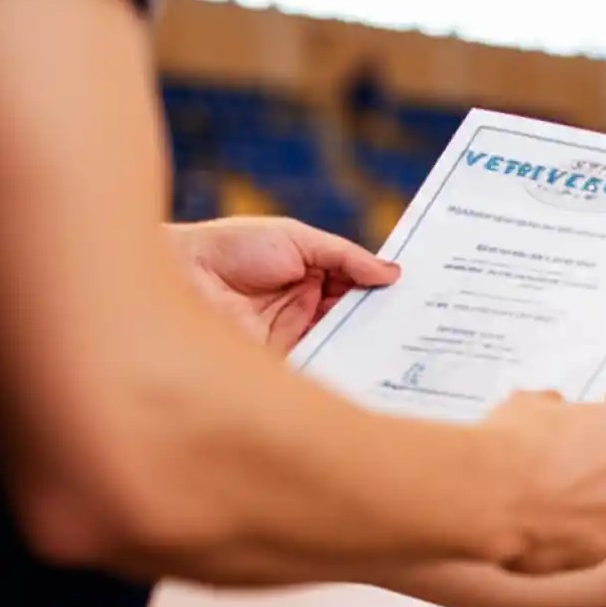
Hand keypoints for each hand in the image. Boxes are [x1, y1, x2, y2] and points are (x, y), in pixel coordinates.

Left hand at [168, 217, 400, 351]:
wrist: (181, 276)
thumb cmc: (233, 247)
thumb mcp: (297, 239)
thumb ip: (345, 257)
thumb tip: (393, 272)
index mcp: (312, 273)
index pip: (359, 286)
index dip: (385, 291)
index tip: (421, 298)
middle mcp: (307, 307)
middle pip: (356, 317)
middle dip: (386, 321)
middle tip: (424, 327)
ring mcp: (295, 335)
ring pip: (343, 342)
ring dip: (369, 344)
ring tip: (407, 347)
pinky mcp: (281, 361)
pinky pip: (320, 364)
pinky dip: (343, 366)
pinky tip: (370, 367)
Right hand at [482, 390, 605, 573]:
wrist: (489, 493)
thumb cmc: (512, 443)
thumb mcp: (532, 401)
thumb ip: (555, 409)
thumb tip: (550, 415)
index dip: (589, 432)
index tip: (568, 437)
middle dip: (591, 472)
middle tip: (552, 470)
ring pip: (604, 512)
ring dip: (581, 508)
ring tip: (538, 503)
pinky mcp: (597, 554)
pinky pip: (585, 543)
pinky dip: (565, 538)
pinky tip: (533, 526)